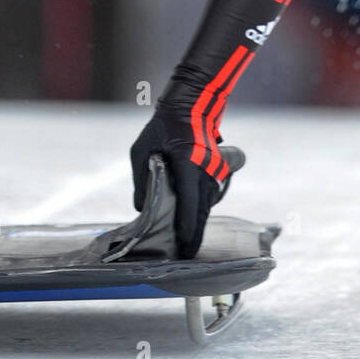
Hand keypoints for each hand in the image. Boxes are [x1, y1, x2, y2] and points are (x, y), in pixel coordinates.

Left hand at [130, 109, 242, 258]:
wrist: (192, 104)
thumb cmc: (162, 126)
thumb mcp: (141, 150)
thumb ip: (142, 180)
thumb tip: (142, 208)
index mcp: (187, 160)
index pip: (189, 200)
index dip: (187, 225)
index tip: (184, 244)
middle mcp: (206, 166)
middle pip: (202, 209)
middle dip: (194, 233)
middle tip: (187, 254)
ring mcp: (215, 168)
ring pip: (207, 204)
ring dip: (198, 222)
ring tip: (187, 243)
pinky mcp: (218, 169)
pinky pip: (210, 195)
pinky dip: (201, 209)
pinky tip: (191, 221)